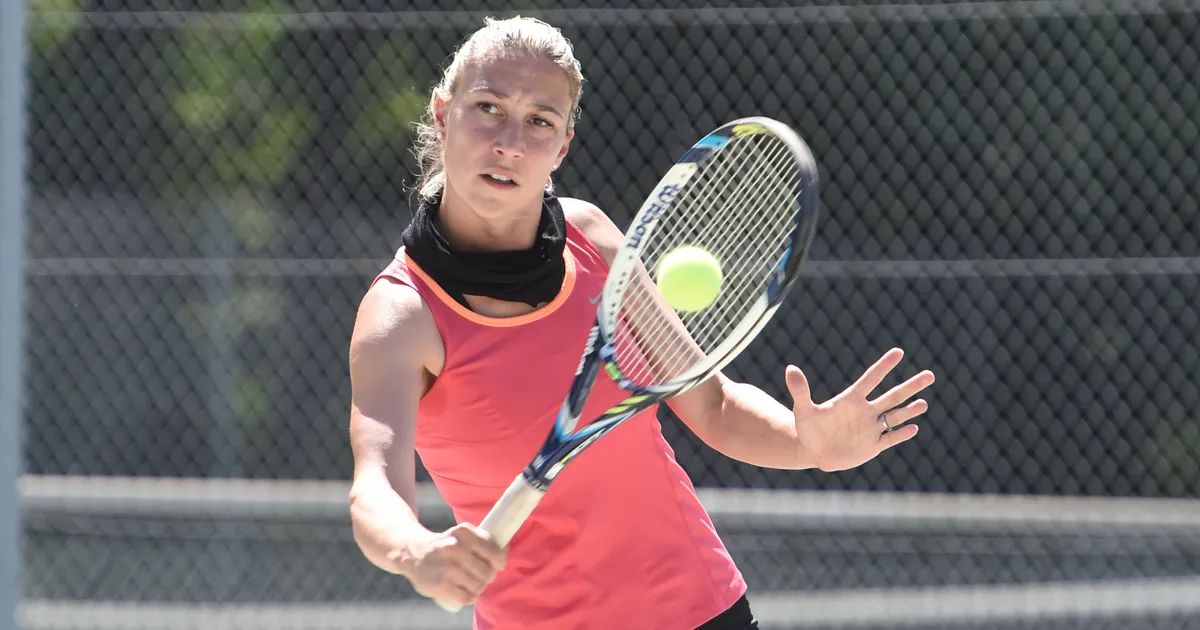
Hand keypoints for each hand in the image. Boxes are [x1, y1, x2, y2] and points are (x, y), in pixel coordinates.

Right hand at [403, 523, 506, 607]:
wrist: (412, 553)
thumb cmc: (445, 544)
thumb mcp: (460, 535)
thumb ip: (481, 540)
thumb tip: (505, 549)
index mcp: (462, 532)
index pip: (492, 550)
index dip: (499, 561)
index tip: (498, 565)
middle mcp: (454, 548)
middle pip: (486, 571)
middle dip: (488, 576)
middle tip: (483, 576)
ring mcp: (446, 567)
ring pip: (478, 585)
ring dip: (479, 588)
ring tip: (474, 584)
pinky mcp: (440, 585)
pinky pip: (467, 597)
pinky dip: (470, 597)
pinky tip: (467, 593)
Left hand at [787, 348, 934, 471]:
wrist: (812, 450)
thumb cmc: (808, 427)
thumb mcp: (803, 409)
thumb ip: (800, 390)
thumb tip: (790, 369)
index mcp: (851, 399)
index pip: (871, 379)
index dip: (884, 366)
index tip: (898, 352)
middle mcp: (866, 411)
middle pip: (892, 396)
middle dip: (911, 386)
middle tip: (930, 375)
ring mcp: (871, 428)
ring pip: (895, 416)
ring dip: (909, 410)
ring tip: (923, 403)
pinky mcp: (872, 446)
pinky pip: (890, 438)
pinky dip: (901, 434)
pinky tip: (914, 427)